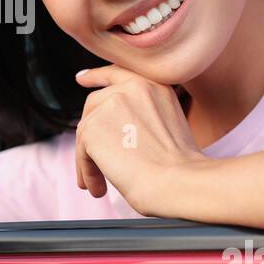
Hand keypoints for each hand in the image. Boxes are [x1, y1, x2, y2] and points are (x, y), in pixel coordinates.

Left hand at [73, 64, 205, 215]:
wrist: (178, 181)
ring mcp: (110, 104)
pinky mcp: (92, 127)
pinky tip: (99, 189)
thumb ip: (140, 116)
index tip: (81, 79)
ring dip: (90, 160)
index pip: (118, 74)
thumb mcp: (169, 126)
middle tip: (91, 159)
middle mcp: (132, 87)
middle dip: (90, 132)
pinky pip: (82, 151)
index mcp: (154, 84)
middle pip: (95, 106)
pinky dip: (88, 172)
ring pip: (86, 133)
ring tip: (98, 185)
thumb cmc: (182, 168)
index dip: (97, 76)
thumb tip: (109, 129)